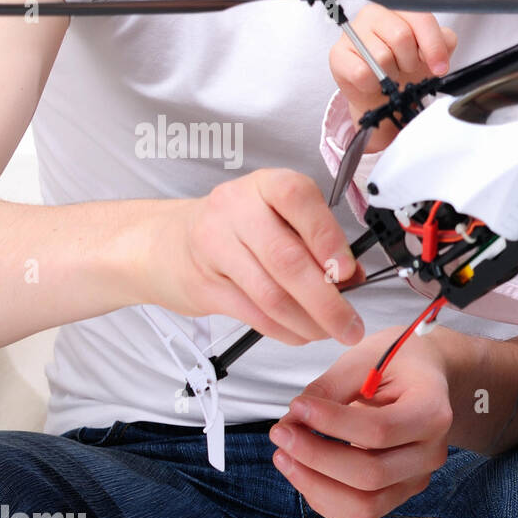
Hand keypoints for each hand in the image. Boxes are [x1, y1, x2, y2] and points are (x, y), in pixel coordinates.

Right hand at [145, 168, 367, 345]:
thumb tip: (353, 277)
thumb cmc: (237, 229)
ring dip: (308, 322)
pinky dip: (285, 330)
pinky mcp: (205, 284)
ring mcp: (215, 245)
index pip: (298, 200)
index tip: (348, 272)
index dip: (327, 239)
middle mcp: (237, 209)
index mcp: (266, 185)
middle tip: (349, 325)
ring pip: (271, 294)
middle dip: (327, 301)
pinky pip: (254, 314)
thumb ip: (316, 241)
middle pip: (287, 259)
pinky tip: (300, 333)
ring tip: (328, 332)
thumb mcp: (278, 219)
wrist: (164, 242)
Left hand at [268, 322, 453, 517]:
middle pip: (371, 474)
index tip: (296, 407)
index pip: (380, 431)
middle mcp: (431, 452)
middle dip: (316, 457)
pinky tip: (303, 470)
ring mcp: (416, 478)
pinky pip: (358, 513)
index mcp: (432, 411)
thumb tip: (291, 423)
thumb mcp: (364, 359)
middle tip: (281, 433)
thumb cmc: (396, 363)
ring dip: (315, 484)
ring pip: (364, 505)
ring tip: (285, 456)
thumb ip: (328, 389)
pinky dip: (323, 497)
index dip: (331, 423)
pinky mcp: (398, 492)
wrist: (425, 377)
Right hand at [329, 3, 458, 152]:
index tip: (439, 68)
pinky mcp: (338, 54)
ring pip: (382, 57)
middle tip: (405, 69)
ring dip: (390, 75)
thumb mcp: (429, 55)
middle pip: (401, 36)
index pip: (421, 19)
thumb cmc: (404, 70)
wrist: (381, 96)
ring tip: (387, 75)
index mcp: (399, 10)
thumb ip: (443, 42)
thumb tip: (445, 42)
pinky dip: (372, 85)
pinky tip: (372, 83)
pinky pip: (362, 73)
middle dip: (409, 61)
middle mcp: (374, 14)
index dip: (434, 46)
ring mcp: (353, 33)